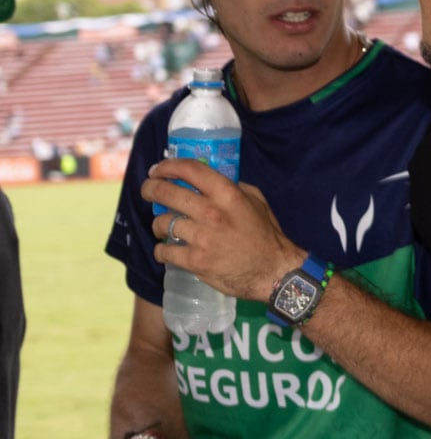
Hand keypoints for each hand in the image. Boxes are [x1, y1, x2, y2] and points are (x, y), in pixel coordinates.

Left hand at [140, 158, 302, 302]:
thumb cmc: (267, 236)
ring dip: (160, 225)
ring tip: (165, 228)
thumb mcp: (257, 202)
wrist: (274, 272)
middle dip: (150, 189)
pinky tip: (168, 250)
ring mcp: (201, 238)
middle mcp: (211, 212)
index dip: (167, 166)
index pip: (189, 169)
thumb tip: (209, 182)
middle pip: (166, 192)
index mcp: (227, 194)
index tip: (158, 170)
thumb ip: (234, 188)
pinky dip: (162, 250)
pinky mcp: (195, 260)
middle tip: (149, 191)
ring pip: (161, 223)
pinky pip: (164, 251)